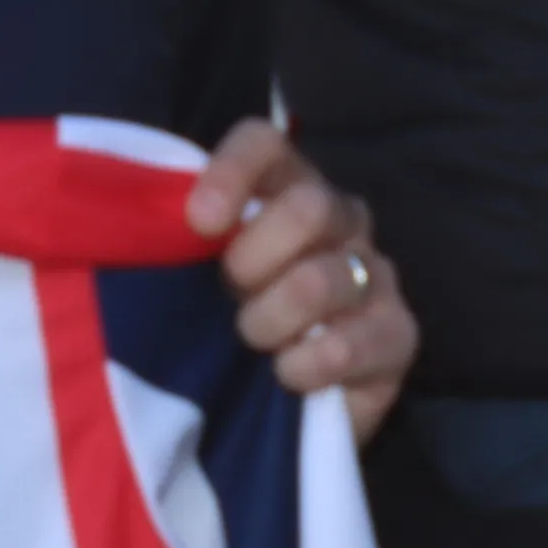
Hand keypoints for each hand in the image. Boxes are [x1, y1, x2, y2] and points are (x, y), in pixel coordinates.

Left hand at [189, 121, 414, 440]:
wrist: (279, 404)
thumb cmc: (228, 323)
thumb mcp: (195, 275)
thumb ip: (179, 240)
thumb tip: (148, 223)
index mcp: (285, 189)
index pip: (268, 143)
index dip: (233, 171)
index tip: (198, 222)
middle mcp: (340, 220)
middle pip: (309, 206)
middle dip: (254, 259)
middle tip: (230, 294)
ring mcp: (375, 275)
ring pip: (325, 278)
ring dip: (272, 319)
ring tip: (253, 344)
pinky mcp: (398, 335)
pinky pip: (351, 343)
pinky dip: (306, 364)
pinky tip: (287, 375)